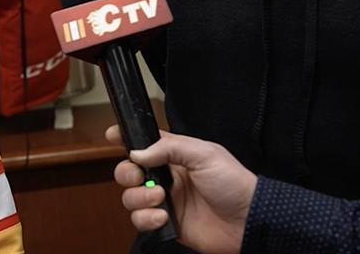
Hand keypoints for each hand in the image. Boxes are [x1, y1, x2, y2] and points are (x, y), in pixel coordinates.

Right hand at [106, 125, 256, 253]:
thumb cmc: (233, 183)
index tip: (112, 135)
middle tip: (139, 176)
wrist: (248, 220)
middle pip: (128, 171)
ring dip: (139, 198)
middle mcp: (165, 177)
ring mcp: (164, 201)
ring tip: (160, 199)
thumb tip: (137, 153)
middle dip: (127, 173)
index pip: (144, 142)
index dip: (125, 138)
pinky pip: (140, 221)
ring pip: (130, 197)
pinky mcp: (165, 224)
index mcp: (174, 155)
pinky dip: (146, 218)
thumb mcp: (204, 154)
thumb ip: (169, 148)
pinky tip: (163, 217)